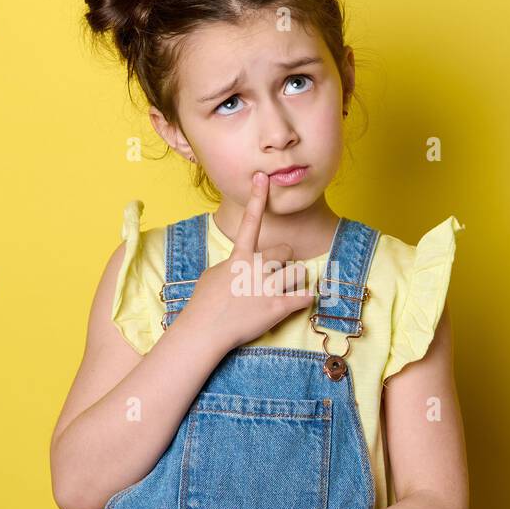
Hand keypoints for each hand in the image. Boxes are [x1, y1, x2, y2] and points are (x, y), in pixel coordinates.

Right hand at [181, 171, 315, 350]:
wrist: (204, 331)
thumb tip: (239, 263)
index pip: (250, 221)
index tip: (263, 177)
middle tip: (273, 278)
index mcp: (239, 257)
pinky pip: (305, 297)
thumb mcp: (213, 274)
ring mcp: (267, 287)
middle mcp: (256, 267)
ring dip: (295, 280)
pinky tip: (293, 305)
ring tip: (283, 292)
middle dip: (284, 262)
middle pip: (287, 251)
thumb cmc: (203, 304)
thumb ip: (231, 264)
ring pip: (300, 271)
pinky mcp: (278, 307)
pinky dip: (303, 301)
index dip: (257, 197)